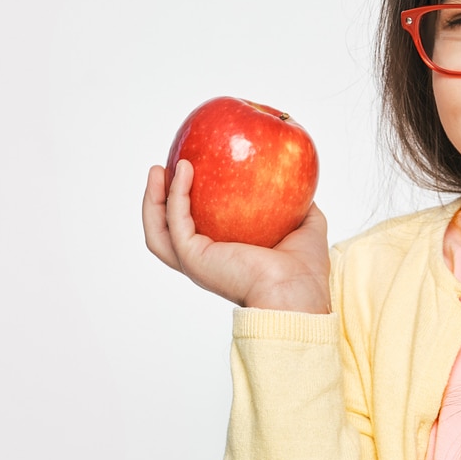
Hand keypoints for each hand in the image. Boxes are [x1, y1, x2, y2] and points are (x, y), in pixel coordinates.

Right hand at [142, 160, 331, 312]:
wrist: (298, 290)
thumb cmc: (305, 270)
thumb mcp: (307, 226)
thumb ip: (301, 207)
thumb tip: (303, 186)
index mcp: (225, 258)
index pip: (195, 232)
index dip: (187, 206)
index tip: (189, 174)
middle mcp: (206, 263)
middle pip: (167, 232)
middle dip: (159, 201)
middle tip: (162, 168)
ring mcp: (196, 263)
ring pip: (159, 230)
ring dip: (153, 200)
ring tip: (156, 169)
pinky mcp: (194, 257)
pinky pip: (176, 221)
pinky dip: (174, 195)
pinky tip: (183, 170)